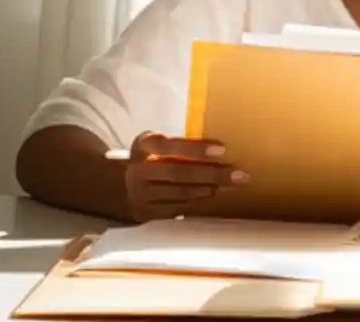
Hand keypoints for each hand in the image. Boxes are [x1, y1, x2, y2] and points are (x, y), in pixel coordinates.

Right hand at [118, 131, 248, 222]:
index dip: (195, 148)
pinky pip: (179, 208)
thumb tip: (221, 150)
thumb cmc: (150, 158)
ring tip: (234, 184)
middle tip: (240, 174)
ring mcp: (141, 195)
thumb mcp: (155, 145)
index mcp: (143, 146)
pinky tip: (217, 194)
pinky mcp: (147, 214)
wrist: (119, 185)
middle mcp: (138, 170)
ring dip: (211, 189)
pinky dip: (201, 201)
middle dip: (212, 174)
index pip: (168, 145)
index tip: (223, 149)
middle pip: (178, 173)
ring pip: (181, 193)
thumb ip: (178, 145)